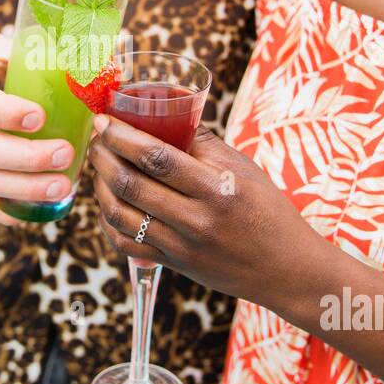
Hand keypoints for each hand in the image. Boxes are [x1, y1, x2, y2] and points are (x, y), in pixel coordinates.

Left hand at [90, 115, 311, 308]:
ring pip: (120, 215)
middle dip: (104, 157)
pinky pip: (126, 244)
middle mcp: (197, 220)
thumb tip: (166, 114)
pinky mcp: (174, 266)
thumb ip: (203, 143)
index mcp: (218, 188)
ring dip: (100, 187)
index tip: (104, 121)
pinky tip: (108, 203)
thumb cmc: (268, 211)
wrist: (287, 269)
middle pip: (131, 184)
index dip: (123, 136)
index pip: (157, 157)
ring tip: (99, 168)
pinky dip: (108, 222)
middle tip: (96, 140)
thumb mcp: (244, 168)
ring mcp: (182, 247)